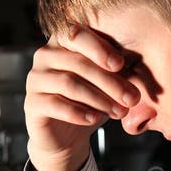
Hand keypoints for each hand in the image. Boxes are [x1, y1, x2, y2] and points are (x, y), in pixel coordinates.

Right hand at [24, 25, 140, 170]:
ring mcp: (35, 79)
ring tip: (118, 112)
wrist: (67, 136)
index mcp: (62, 41)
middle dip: (109, 81)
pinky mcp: (31, 103)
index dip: (99, 48)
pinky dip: (79, 113)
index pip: (76, 33)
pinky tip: (95, 119)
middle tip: (131, 98)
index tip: (121, 65)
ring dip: (98, 98)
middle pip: (78, 63)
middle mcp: (44, 55)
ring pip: (69, 83)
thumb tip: (139, 64)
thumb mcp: (107, 83)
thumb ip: (116, 70)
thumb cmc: (90, 102)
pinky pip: (56, 105)